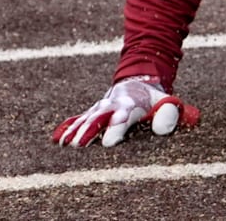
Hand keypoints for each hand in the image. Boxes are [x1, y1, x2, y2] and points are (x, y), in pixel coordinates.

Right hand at [51, 76, 199, 147]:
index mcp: (131, 103)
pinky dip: (67, 128)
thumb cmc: (154, 99)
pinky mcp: (91, 113)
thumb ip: (168, 114)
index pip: (123, 116)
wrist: (138, 81)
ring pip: (85, 120)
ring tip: (66, 145)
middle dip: (89, 131)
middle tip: (79, 145)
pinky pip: (78, 120)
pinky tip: (56, 140)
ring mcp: (99, 108)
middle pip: (98, 118)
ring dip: (75, 132)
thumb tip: (162, 130)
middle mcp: (111, 105)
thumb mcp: (167, 102)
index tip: (109, 142)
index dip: (116, 128)